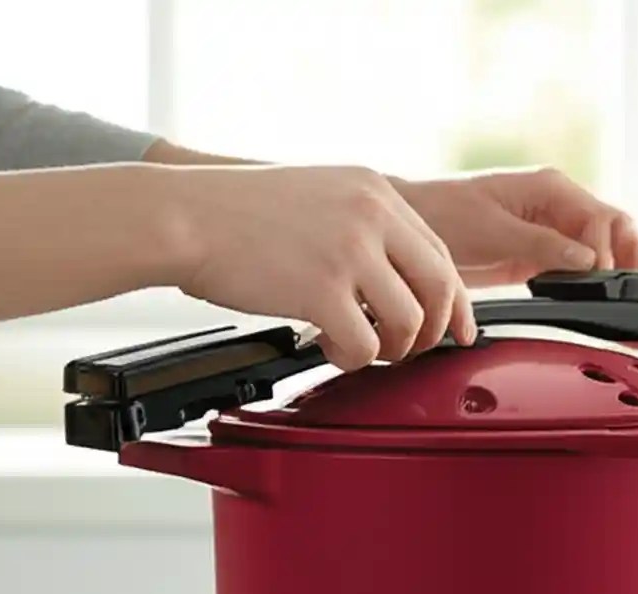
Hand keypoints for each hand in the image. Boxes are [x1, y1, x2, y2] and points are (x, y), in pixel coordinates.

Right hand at [165, 165, 475, 370]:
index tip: (457, 329)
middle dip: (432, 331)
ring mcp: (349, 250)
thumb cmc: (236, 213)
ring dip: (390, 348)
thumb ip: (364, 225)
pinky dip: (352, 358)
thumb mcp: (319, 195)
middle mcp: (371, 215)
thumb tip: (400, 276)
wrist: (180, 215)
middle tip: (408, 349)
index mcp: (374, 191)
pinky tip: (327, 345)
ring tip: (360, 346)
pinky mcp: (321, 288)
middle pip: (441, 288)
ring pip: (409, 322)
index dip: (455, 300)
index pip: (440, 253)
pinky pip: (365, 344)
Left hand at [391, 167, 637, 287]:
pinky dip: (588, 288)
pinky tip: (584, 305)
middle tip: (625, 301)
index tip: (598, 281)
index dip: (609, 254)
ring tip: (611, 310)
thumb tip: (588, 261)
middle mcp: (558, 207)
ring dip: (611, 278)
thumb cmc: (441, 214)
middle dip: (628, 263)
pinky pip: (578, 270)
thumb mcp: (493, 230)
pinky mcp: (539, 256)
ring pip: (602, 253)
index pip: (605, 219)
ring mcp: (551, 231)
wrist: (408, 228)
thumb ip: (543, 245)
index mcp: (552, 189)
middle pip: (615, 233)